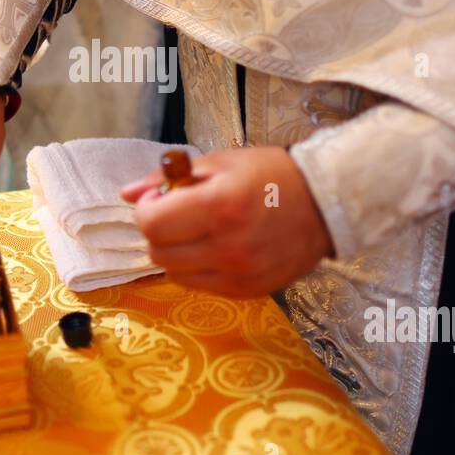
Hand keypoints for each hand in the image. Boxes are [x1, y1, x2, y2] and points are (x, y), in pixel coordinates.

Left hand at [120, 146, 332, 297]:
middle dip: (159, 231)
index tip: (162, 197)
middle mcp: (227, 247)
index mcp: (219, 207)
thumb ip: (169, 177)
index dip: (148, 208)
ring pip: (175, 274)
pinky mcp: (249, 291)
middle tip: (179, 213)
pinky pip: (201, 286)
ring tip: (199, 231)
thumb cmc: (272, 175)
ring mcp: (239, 274)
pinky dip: (199, 268)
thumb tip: (127, 193)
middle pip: (158, 252)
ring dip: (176, 252)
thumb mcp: (220, 163)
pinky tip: (217, 247)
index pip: (151, 223)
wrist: (327, 204)